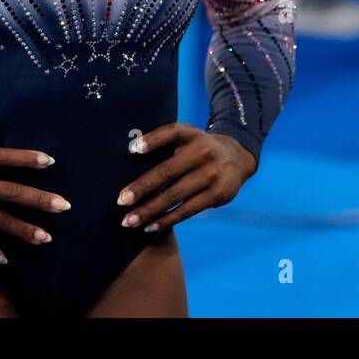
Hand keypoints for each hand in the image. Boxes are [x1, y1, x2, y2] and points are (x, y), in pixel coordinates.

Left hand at [116, 124, 257, 232]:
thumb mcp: (188, 137)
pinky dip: (166, 220)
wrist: (237, 159)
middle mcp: (202, 153)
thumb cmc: (198, 149)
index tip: (133, 150)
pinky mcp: (217, 195)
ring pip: (174, 195)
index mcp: (192, 134)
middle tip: (121, 201)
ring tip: (129, 221)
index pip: (172, 132)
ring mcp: (211, 175)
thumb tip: (130, 154)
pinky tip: (149, 226)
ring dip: (149, 210)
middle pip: (167, 171)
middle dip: (142, 188)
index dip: (153, 140)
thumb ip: (165, 142)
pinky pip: (187, 210)